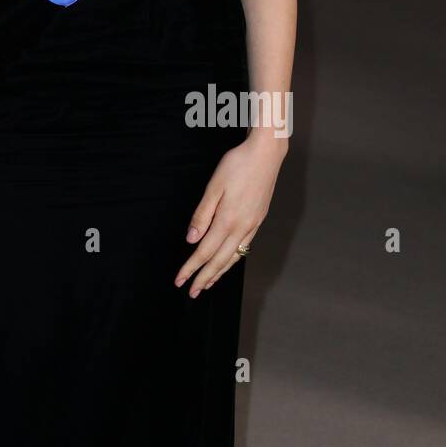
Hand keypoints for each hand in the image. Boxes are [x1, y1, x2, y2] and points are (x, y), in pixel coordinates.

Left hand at [175, 138, 285, 297]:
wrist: (265, 155)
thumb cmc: (237, 165)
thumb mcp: (214, 186)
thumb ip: (202, 214)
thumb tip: (192, 239)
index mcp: (227, 220)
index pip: (205, 251)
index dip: (191, 268)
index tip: (180, 280)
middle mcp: (242, 227)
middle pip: (219, 260)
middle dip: (204, 278)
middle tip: (191, 292)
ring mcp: (252, 225)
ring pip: (234, 257)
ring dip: (219, 273)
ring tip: (208, 284)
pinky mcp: (258, 220)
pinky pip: (244, 247)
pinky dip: (233, 260)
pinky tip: (228, 262)